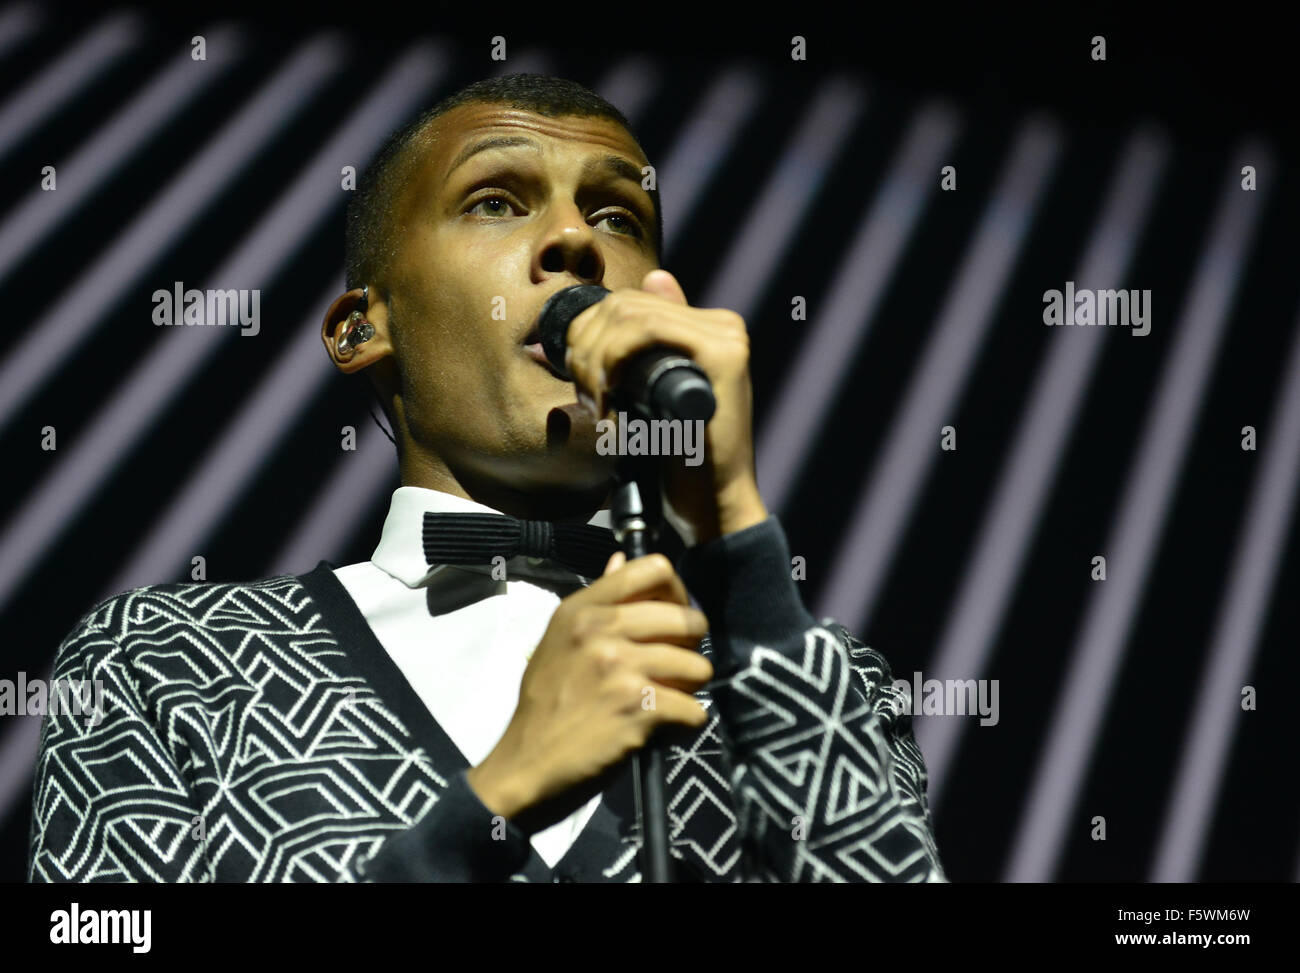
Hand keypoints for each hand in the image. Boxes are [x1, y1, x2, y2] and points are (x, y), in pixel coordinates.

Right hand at [466, 549, 713, 831]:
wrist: (527, 765)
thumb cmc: (545, 704)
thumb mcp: (559, 640)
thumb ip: (596, 599)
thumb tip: (620, 558)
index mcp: (582, 609)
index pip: (653, 568)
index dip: (677, 591)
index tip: (674, 615)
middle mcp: (601, 631)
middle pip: (688, 618)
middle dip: (691, 647)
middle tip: (673, 669)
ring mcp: (621, 669)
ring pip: (698, 667)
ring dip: (690, 689)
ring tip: (664, 701)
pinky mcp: (639, 708)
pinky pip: (695, 710)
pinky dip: (684, 724)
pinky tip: (661, 728)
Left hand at [564, 269, 768, 543]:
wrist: (712, 506)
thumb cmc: (679, 462)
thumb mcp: (651, 397)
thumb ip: (651, 347)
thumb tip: (655, 278)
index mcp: (708, 329)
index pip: (629, 302)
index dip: (587, 334)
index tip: (577, 379)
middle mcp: (723, 326)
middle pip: (625, 303)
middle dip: (586, 346)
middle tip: (584, 395)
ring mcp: (727, 337)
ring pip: (630, 313)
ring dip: (595, 357)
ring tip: (596, 402)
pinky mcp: (724, 354)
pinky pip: (649, 328)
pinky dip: (614, 358)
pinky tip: (610, 397)